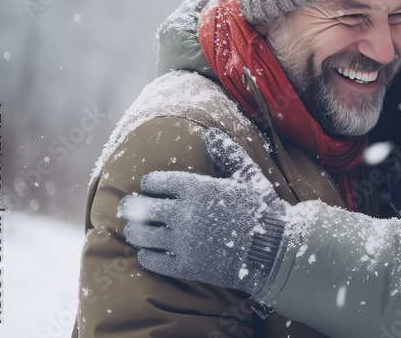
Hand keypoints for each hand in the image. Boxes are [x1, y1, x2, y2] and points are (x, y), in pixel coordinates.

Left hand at [119, 128, 287, 295]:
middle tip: (127, 208)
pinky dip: (146, 255)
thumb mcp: (248, 176)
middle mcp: (184, 214)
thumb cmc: (262, 209)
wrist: (274, 249)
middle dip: (131, 207)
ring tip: (136, 231)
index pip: (154, 182)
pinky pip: (151, 260)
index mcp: (196, 188)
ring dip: (135, 231)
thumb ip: (227, 154)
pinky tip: (150, 251)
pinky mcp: (185, 266)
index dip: (150, 184)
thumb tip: (212, 134)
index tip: (151, 188)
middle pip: (140, 208)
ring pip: (141, 235)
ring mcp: (183, 242)